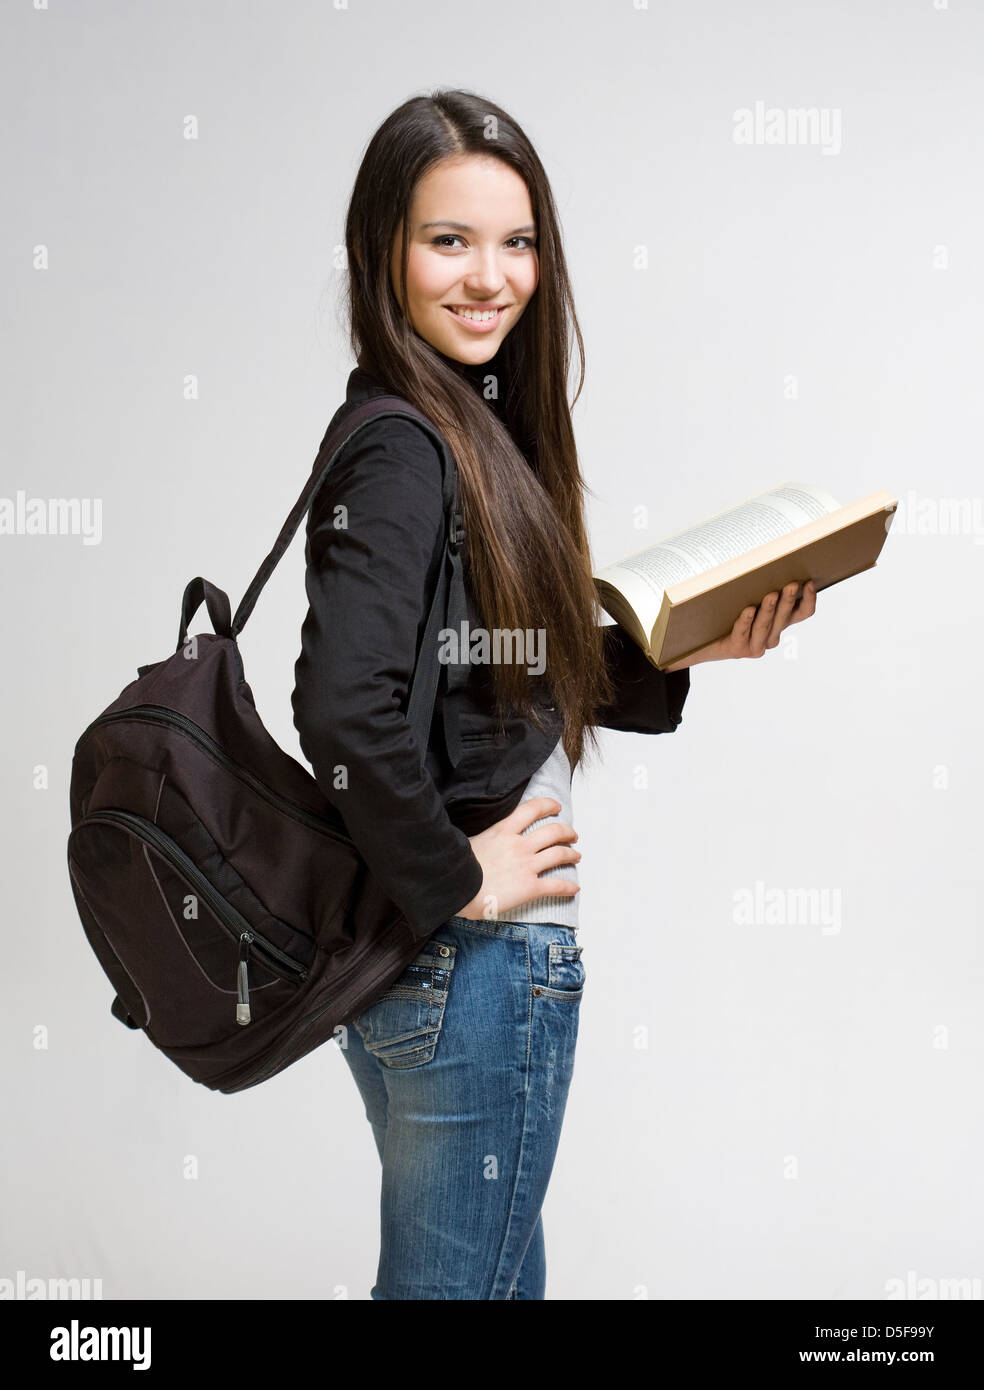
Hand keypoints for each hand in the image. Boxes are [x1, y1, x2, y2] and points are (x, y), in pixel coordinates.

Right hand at [456, 797, 580, 919]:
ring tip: (576, 856)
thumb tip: (483, 838)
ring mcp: (526, 866)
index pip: (532, 809)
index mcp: (503, 831)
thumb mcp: (469, 841)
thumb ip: (484, 837)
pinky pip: (556, 885)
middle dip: (567, 832)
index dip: (548, 805)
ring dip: (572, 855)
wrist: (456, 889)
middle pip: (553, 831)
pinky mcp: (529, 888)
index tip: (556, 807)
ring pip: (559, 855)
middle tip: (572, 835)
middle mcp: (519, 845)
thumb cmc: (457, 867)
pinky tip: (575, 888)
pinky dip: (568, 887)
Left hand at [664, 580, 816, 668]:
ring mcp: (755, 645)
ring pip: (765, 625)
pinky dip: (746, 620)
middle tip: (792, 584)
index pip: (802, 613)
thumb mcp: (745, 597)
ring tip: (771, 594)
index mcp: (778, 623)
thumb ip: (760, 585)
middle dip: (788, 600)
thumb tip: (767, 554)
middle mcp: (770, 636)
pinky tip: (748, 609)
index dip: (809, 599)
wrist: (699, 640)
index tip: (810, 582)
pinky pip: (743, 632)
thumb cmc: (723, 614)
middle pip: (785, 618)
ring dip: (770, 609)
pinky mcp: (738, 649)